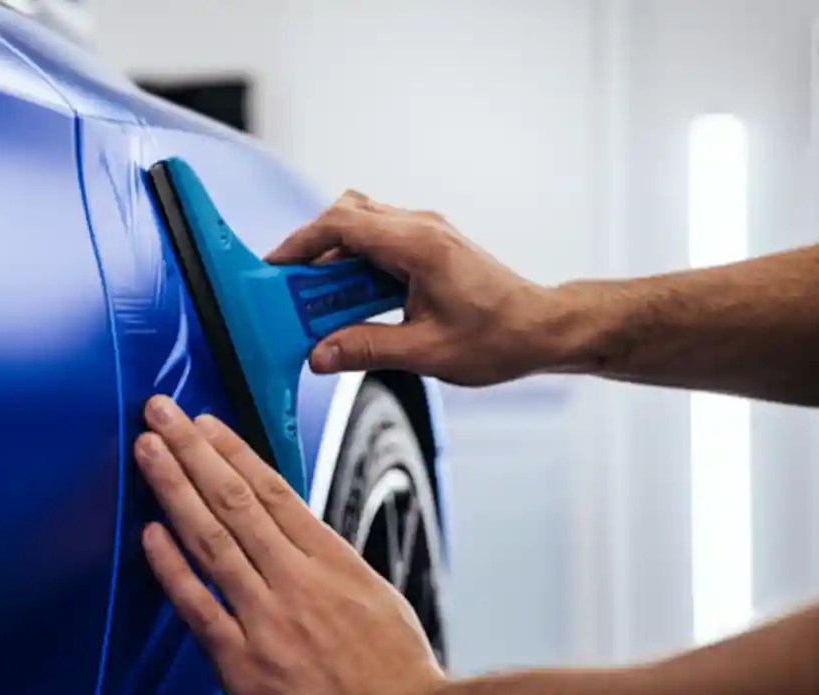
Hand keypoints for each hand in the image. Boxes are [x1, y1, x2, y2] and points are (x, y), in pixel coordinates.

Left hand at [135, 395, 445, 694]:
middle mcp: (296, 582)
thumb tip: (291, 522)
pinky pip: (199, 606)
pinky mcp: (243, 663)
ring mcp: (267, 620)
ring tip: (148, 451)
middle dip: (192, 450)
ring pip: (211, 540)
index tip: (204, 424)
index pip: (271, 490)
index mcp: (332, 561)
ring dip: (174, 489)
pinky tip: (151, 532)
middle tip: (161, 413)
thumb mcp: (373, 594)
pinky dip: (172, 567)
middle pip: (234, 500)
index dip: (232, 451)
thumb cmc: (391, 670)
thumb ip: (325, 556)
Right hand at [267, 191, 563, 385]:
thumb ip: (366, 349)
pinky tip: (349, 300)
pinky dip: (354, 264)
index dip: (302, 241)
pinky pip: (377, 242)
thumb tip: (320, 354)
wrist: (542, 329)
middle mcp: (420, 228)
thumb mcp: (425, 352)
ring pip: (360, 226)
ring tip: (318, 302)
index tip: (276, 267)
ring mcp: (425, 233)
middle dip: (312, 249)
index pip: (343, 223)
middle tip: (292, 290)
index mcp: (419, 245)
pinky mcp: (428, 246)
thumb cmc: (499, 337)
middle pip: (346, 215)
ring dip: (333, 259)